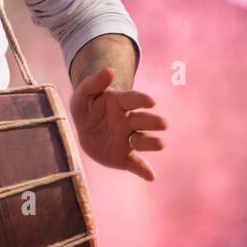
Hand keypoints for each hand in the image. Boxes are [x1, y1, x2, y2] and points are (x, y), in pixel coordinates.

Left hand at [68, 66, 166, 181]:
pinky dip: (143, 170)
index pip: (132, 99)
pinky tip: (150, 176)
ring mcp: (128, 139)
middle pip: (143, 121)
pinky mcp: (124, 157)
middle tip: (163, 123)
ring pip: (142, 141)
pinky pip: (135, 164)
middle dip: (153, 122)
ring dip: (151, 142)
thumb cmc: (86, 107)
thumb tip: (109, 70)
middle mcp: (129, 121)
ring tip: (160, 144)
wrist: (86, 129)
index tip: (150, 101)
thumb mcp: (82, 94)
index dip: (141, 100)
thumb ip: (93, 82)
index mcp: (120, 103)